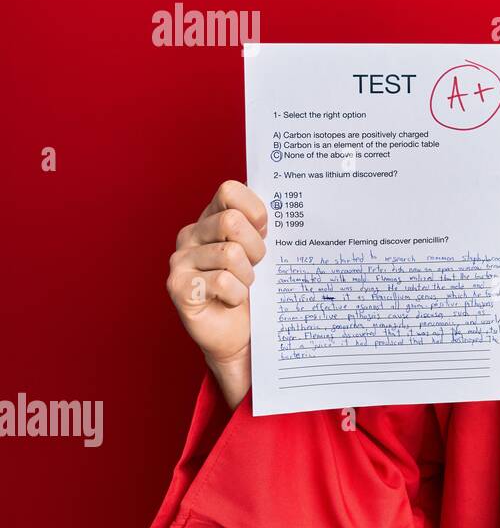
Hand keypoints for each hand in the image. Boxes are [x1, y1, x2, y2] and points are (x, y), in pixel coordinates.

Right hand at [166, 180, 267, 409]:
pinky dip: (237, 295)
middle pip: (232, 221)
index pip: (229, 190)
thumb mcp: (261, 253)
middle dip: (256, 247)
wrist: (240, 337)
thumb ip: (263, 228)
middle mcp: (190, 235)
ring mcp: (180, 261)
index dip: (255, 210)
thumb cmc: (254, 291)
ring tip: (244, 286)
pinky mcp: (178, 287)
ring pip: (230, 254)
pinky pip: (222, 281)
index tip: (265, 231)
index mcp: (210, 219)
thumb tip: (293, 204)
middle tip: (256, 266)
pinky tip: (231, 301)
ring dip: (247, 276)